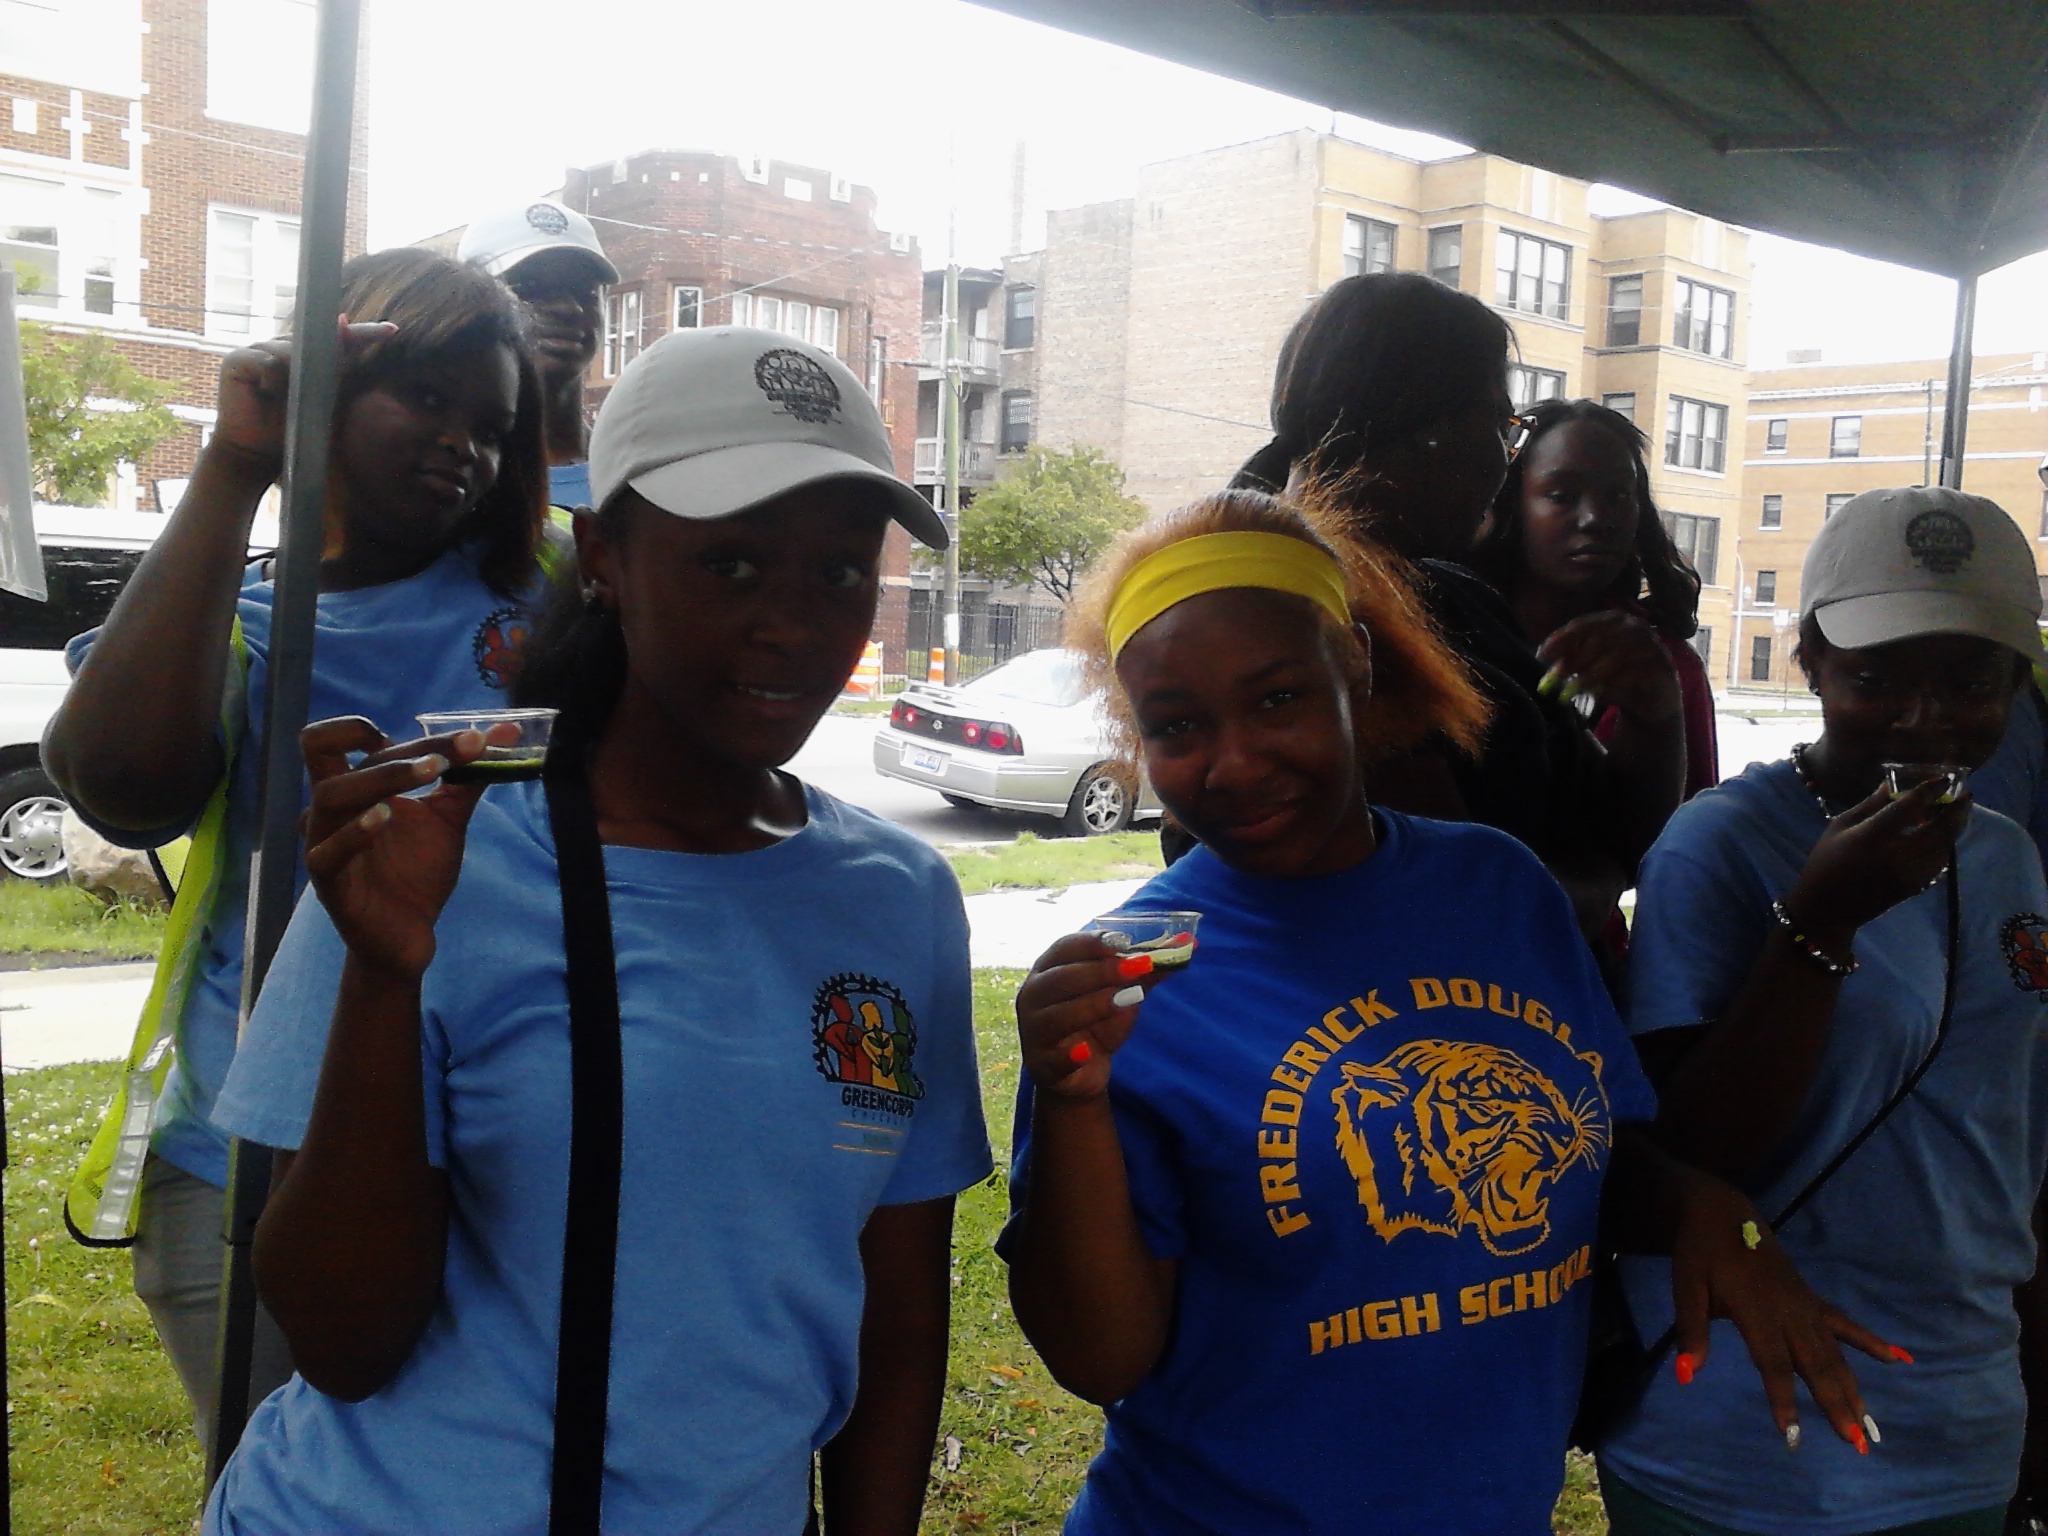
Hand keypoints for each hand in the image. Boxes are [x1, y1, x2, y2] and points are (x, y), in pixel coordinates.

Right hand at [207, 318, 397, 484]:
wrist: (257, 453)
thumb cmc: (293, 429)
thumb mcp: (325, 401)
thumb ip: (338, 373)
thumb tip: (351, 338)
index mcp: (305, 355)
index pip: (336, 338)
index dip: (363, 333)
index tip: (392, 330)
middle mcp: (283, 347)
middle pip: (314, 339)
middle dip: (328, 350)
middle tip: (335, 371)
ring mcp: (258, 350)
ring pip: (289, 349)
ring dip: (295, 370)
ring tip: (286, 395)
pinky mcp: (237, 359)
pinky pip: (265, 360)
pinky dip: (271, 376)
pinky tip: (267, 392)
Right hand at [299, 714, 502, 979]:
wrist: (410, 933)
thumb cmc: (418, 870)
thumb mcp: (447, 818)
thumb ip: (469, 776)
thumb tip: (509, 731)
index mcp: (354, 785)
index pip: (362, 741)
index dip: (404, 731)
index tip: (465, 739)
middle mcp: (330, 807)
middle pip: (330, 752)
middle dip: (396, 749)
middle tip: (449, 755)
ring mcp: (323, 841)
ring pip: (332, 795)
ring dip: (385, 778)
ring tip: (432, 773)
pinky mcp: (328, 880)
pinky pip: (329, 851)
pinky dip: (355, 831)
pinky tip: (384, 817)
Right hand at [1014, 933, 1176, 1100]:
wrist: (1078, 1073)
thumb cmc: (1097, 1022)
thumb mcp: (1123, 993)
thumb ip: (1148, 970)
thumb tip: (1190, 943)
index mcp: (1049, 969)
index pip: (1066, 947)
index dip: (1093, 943)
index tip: (1123, 942)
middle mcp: (1033, 995)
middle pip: (1061, 979)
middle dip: (1099, 971)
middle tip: (1136, 967)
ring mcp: (1034, 1030)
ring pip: (1057, 1015)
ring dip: (1090, 1007)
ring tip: (1121, 1002)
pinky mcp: (1041, 1063)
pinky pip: (1053, 1058)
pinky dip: (1069, 1056)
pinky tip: (1086, 1052)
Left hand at [1538, 609, 1681, 724]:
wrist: (1651, 702)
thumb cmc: (1617, 679)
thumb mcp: (1590, 667)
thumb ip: (1571, 658)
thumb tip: (1545, 654)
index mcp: (1615, 621)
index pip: (1585, 625)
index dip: (1562, 638)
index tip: (1543, 654)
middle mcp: (1636, 628)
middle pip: (1600, 638)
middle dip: (1575, 658)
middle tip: (1558, 676)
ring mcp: (1652, 646)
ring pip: (1617, 654)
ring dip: (1592, 672)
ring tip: (1575, 688)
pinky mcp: (1662, 667)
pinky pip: (1634, 672)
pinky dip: (1614, 682)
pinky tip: (1599, 692)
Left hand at [1669, 1175, 1896, 1452]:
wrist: (1722, 1210)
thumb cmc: (1699, 1251)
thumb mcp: (1685, 1287)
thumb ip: (1691, 1331)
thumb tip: (1685, 1375)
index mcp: (1757, 1310)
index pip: (1774, 1364)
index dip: (1784, 1400)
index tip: (1794, 1436)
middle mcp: (1789, 1311)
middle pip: (1817, 1365)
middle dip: (1837, 1405)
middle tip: (1858, 1444)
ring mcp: (1805, 1304)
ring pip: (1835, 1353)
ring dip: (1854, 1389)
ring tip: (1872, 1427)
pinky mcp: (1811, 1297)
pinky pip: (1844, 1324)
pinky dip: (1870, 1341)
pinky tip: (1898, 1358)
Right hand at [1786, 778, 1964, 949]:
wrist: (1829, 908)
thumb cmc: (1827, 862)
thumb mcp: (1840, 826)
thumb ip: (1870, 805)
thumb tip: (1892, 784)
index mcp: (1871, 836)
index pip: (1908, 808)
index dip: (1928, 791)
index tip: (1942, 778)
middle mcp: (1896, 855)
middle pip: (1939, 829)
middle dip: (1957, 810)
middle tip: (1966, 795)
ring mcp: (1910, 873)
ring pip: (1945, 845)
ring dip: (1954, 827)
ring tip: (1956, 812)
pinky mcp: (1916, 885)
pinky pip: (1939, 860)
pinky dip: (1945, 844)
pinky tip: (1941, 834)